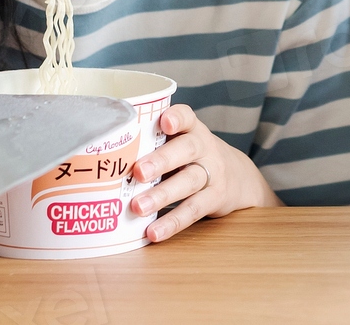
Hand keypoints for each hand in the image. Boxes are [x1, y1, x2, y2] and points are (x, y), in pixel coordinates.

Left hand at [130, 103, 284, 241]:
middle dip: (161, 161)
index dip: (177, 118)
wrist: (237, 176)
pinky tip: (153, 232)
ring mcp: (213, 173)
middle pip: (186, 150)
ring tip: (138, 207)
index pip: (187, 116)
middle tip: (138, 171)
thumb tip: (111, 153)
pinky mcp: (215, 199)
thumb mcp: (181, 141)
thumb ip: (155, 141)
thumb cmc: (192, 155)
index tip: (164, 122)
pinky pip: (193, 211)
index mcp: (192, 128)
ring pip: (188, 182)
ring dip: (162, 195)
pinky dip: (172, 222)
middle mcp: (205, 148)